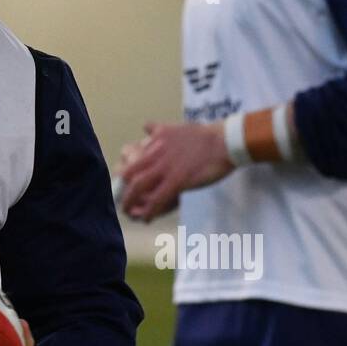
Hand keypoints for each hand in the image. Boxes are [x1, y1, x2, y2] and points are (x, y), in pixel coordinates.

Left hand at [117, 120, 232, 221]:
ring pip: (139, 186)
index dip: (123, 171)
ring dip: (129, 201)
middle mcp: (156, 153)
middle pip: (129, 173)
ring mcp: (166, 167)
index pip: (129, 155)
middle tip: (121, 199)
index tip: (121, 181)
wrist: (225, 141)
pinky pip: (158, 198)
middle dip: (121, 188)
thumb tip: (145, 126)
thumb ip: (158, 129)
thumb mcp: (176, 127)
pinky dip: (150, 210)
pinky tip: (147, 219)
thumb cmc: (205, 135)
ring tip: (127, 211)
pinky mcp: (178, 180)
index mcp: (155, 140)